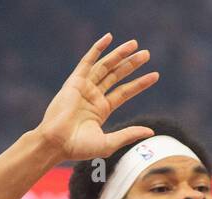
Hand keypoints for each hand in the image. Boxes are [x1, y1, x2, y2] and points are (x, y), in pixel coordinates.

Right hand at [35, 34, 159, 160]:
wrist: (57, 143)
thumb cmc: (79, 147)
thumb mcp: (109, 142)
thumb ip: (128, 134)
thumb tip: (151, 132)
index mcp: (101, 109)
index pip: (125, 92)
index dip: (140, 83)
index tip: (155, 75)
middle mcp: (94, 95)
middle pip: (117, 75)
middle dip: (131, 64)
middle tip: (147, 54)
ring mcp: (84, 87)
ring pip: (105, 66)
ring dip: (119, 54)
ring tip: (135, 44)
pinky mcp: (74, 82)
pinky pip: (87, 62)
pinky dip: (97, 49)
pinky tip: (108, 38)